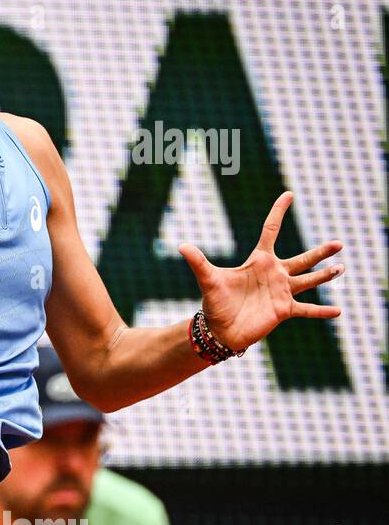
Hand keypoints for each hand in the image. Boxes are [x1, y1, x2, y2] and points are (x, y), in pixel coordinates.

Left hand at [178, 190, 343, 352]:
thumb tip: (181, 245)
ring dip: (326, 275)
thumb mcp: (208, 280)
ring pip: (309, 281)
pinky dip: (322, 311)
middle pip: (303, 259)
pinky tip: (339, 311)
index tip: (288, 194)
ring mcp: (282, 292)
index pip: (271, 231)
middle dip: (321, 252)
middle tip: (340, 243)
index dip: (278, 212)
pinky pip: (307, 310)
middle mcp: (275, 274)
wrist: (219, 330)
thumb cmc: (215, 303)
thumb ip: (198, 262)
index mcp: (259, 261)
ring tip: (342, 267)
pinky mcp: (284, 310)